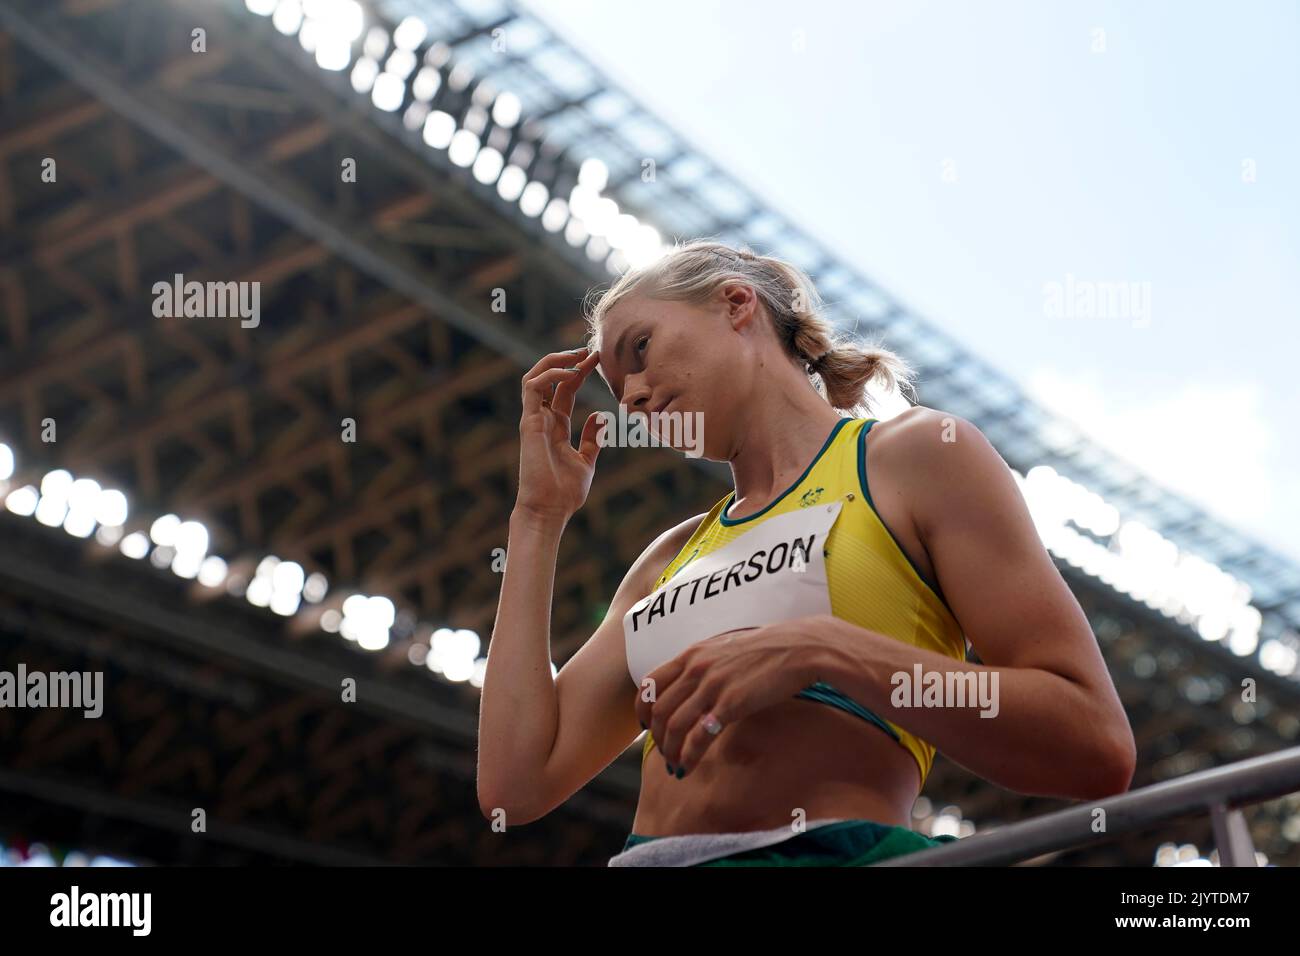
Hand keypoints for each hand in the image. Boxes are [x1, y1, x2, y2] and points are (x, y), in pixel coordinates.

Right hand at [515, 347, 603, 521]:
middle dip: (570, 361)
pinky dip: (550, 375)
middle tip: (590, 351)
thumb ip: (592, 438)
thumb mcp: (586, 461)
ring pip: (535, 377)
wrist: (549, 510)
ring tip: (578, 355)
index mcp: (556, 427)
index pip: (566, 390)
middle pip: (552, 379)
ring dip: (555, 361)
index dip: (580, 372)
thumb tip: (600, 415)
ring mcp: (534, 420)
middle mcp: (543, 420)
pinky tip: (571, 373)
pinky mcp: (529, 423)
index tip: (597, 359)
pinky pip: (533, 388)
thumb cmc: (565, 493)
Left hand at [635, 617, 830, 775]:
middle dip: (656, 737)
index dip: (642, 708)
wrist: (798, 648)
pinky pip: (699, 736)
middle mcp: (696, 668)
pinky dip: (689, 755)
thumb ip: (704, 664)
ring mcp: (712, 686)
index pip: (650, 683)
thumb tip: (691, 685)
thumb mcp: (725, 649)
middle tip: (664, 752)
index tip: (646, 725)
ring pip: (673, 726)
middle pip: (658, 709)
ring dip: (670, 750)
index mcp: (692, 654)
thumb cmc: (766, 650)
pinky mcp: (731, 704)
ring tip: (676, 764)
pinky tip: (689, 766)